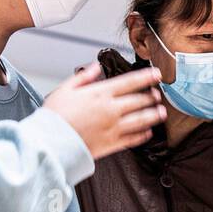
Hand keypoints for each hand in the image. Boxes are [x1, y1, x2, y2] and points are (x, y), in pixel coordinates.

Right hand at [43, 61, 166, 158]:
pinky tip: (148, 131)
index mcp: (100, 94)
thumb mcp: (65, 89)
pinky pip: (134, 138)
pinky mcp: (113, 143)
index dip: (147, 77)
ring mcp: (114, 127)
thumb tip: (95, 67)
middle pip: (140, 100)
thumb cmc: (55, 117)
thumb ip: (83, 77)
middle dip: (152, 96)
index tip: (157, 74)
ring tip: (161, 112)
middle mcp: (111, 109)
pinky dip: (144, 134)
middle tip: (157, 95)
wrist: (51, 142)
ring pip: (142, 119)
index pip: (131, 82)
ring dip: (154, 115)